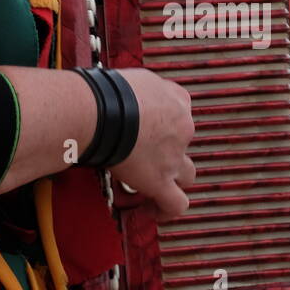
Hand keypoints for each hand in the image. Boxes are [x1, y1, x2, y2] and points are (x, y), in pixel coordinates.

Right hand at [107, 68, 195, 220]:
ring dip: (171, 178)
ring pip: (186, 174)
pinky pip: (175, 204)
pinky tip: (152, 210)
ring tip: (151, 183)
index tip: (148, 128)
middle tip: (140, 152)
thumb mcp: (133, 79)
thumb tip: (128, 96)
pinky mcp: (160, 181)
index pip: (181, 112)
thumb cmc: (108, 92)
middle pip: (182, 142)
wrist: (103, 110)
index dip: (165, 122)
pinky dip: (166, 209)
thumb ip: (142, 90)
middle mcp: (182, 127)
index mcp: (176, 100)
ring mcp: (174, 156)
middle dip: (165, 148)